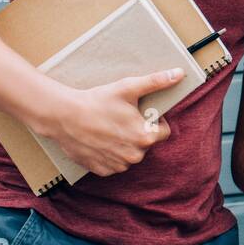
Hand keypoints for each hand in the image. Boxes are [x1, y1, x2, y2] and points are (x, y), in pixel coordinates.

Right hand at [32, 69, 182, 176]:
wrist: (64, 116)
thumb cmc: (98, 101)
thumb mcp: (129, 88)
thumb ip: (156, 82)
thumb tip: (179, 74)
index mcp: (145, 137)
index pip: (164, 132)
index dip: (154, 121)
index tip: (141, 113)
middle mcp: (134, 156)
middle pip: (146, 143)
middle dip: (138, 131)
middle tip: (122, 118)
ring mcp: (117, 165)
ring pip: (130, 154)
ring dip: (125, 143)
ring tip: (110, 128)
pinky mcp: (101, 170)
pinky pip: (114, 163)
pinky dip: (110, 153)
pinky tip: (101, 139)